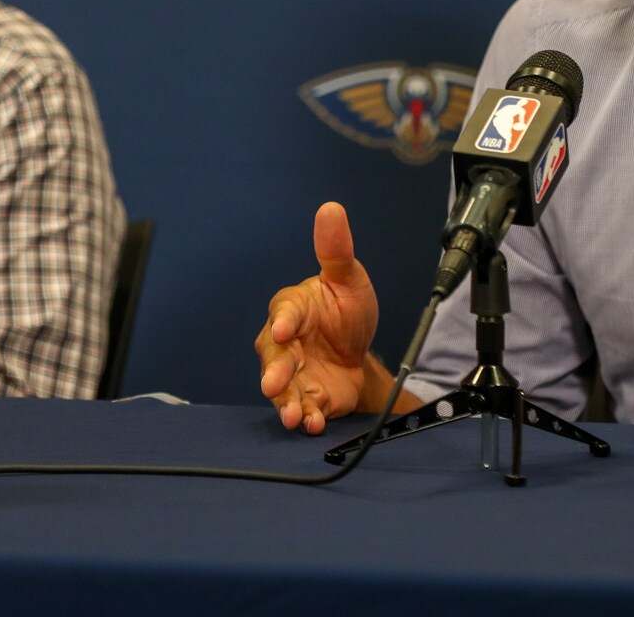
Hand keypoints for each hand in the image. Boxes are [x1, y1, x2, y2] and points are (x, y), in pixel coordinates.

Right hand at [255, 201, 387, 433]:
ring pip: (282, 389)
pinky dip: (306, 418)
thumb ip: (336, 250)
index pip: (284, 312)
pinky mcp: (307, 397)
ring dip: (287, 403)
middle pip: (274, 356)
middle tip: (276, 384)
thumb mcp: (348, 279)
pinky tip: (313, 424)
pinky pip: (302, 409)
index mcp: (293, 309)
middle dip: (276, 372)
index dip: (283, 321)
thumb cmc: (345, 310)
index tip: (284, 330)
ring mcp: (294, 373)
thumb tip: (331, 209)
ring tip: (296, 415)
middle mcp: (285, 343)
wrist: (359, 352)